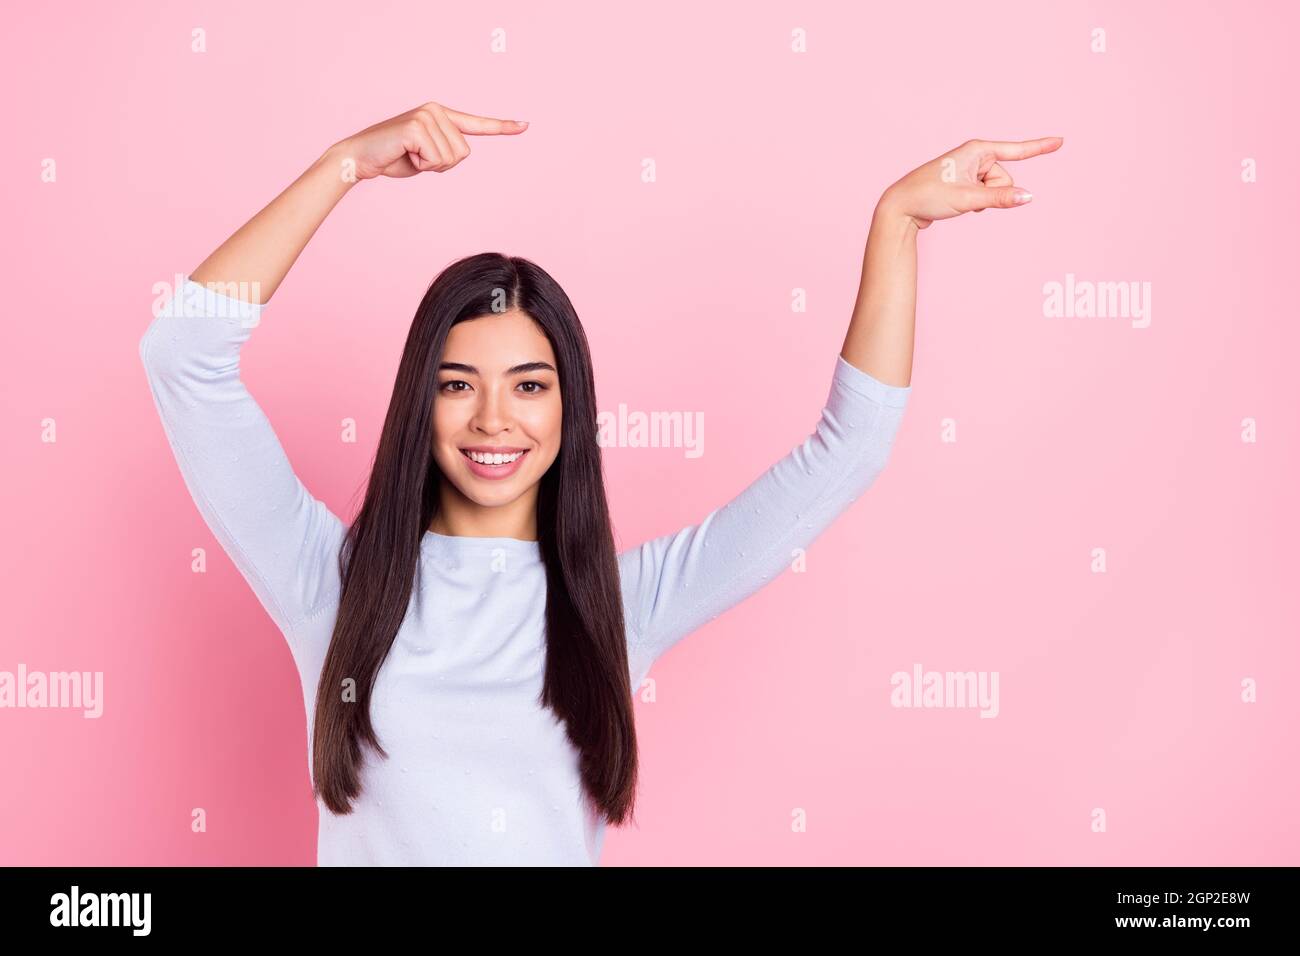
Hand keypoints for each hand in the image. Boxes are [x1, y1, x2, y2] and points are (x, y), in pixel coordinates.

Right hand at [333, 101, 528, 180]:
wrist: (361, 157)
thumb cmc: (393, 158)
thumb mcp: (426, 156)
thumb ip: (445, 151)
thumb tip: (459, 153)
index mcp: (440, 115)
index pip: (476, 123)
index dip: (502, 127)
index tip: (525, 126)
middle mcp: (436, 110)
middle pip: (464, 153)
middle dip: (442, 165)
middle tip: (416, 157)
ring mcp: (427, 116)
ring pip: (451, 158)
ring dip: (430, 166)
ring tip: (409, 155)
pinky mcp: (417, 126)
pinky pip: (436, 160)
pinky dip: (421, 165)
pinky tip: (405, 154)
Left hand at [880, 137, 1062, 228]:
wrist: (902, 207)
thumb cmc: (929, 196)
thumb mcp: (967, 199)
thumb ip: (1000, 199)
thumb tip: (1028, 197)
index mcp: (977, 150)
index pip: (1016, 150)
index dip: (1040, 147)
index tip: (1061, 141)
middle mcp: (975, 156)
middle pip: (1005, 180)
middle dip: (992, 194)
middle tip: (965, 197)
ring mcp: (971, 169)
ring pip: (996, 190)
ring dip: (982, 201)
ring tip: (956, 200)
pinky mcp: (966, 182)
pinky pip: (985, 195)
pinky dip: (976, 203)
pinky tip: (955, 203)